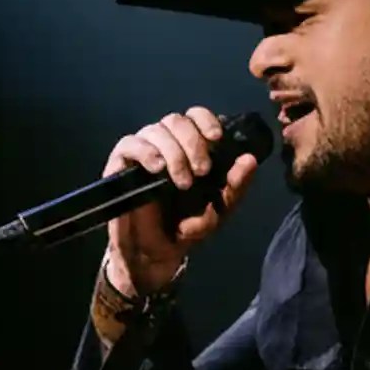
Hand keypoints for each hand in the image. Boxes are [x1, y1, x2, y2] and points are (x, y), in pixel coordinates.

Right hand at [103, 107, 259, 294]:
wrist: (155, 253)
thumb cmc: (186, 228)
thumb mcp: (218, 211)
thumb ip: (235, 186)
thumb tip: (250, 159)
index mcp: (189, 149)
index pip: (195, 117)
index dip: (206, 120)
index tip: (216, 138)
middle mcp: (166, 144)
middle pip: (177, 120)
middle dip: (193, 142)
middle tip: (202, 171)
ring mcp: (143, 152)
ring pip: (155, 130)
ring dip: (174, 152)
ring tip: (182, 182)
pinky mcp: (120, 164)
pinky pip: (130, 144)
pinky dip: (146, 152)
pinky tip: (157, 169)